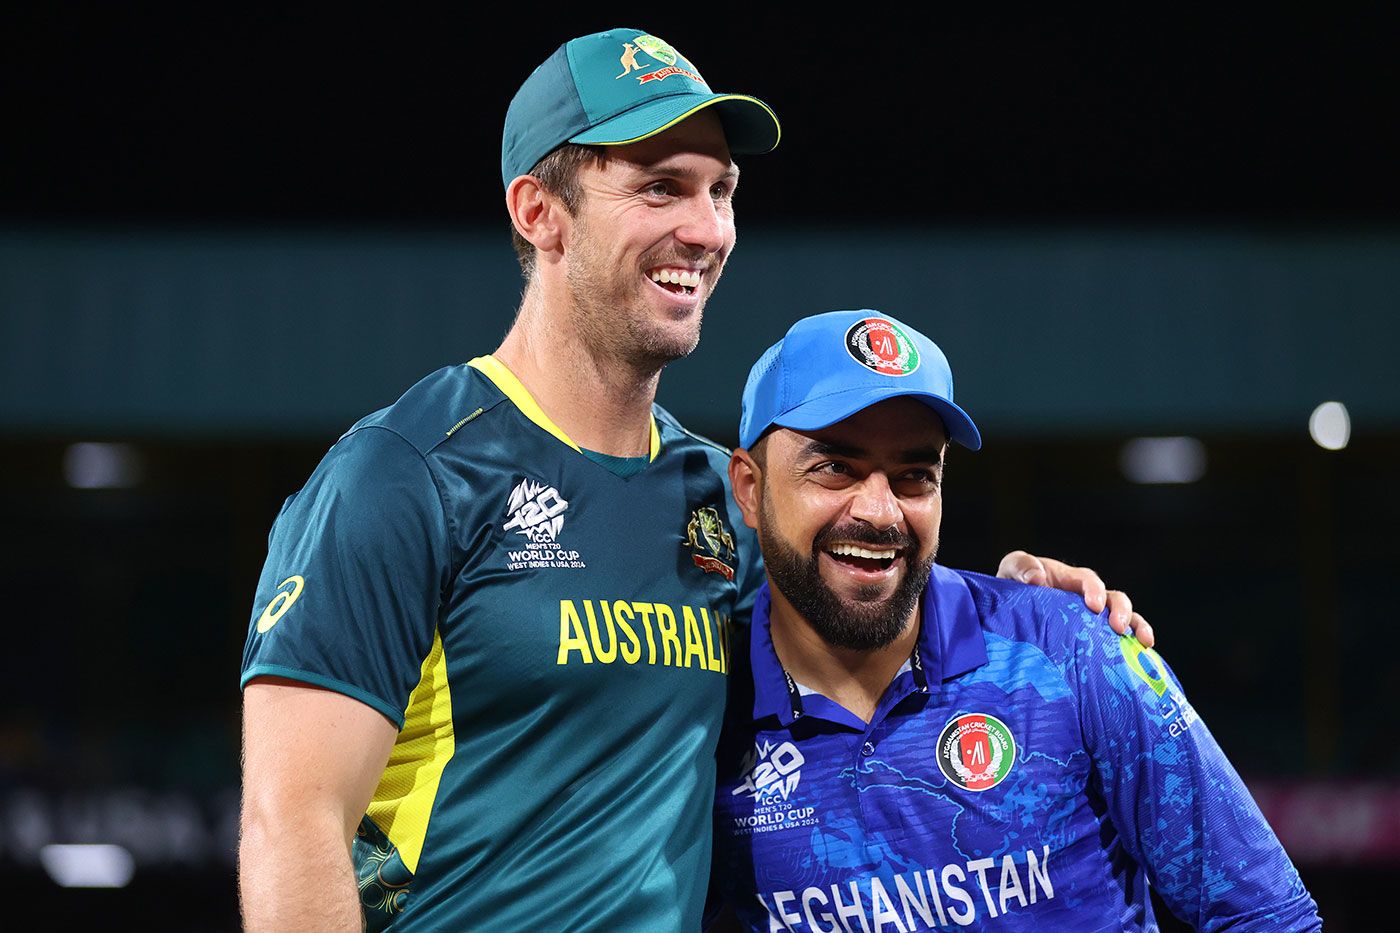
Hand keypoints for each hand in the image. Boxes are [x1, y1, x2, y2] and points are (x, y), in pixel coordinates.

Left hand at [996, 551, 1154, 646]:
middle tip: (1118, 627)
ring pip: (1125, 619)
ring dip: (1137, 627)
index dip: (1094, 590)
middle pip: (1114, 599)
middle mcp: (1087, 598)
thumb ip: (1021, 567)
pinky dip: (1134, 648)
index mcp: (1068, 580)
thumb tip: (1037, 578)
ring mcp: (1093, 619)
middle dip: (1120, 611)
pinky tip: (1142, 658)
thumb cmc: (1013, 587)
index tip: (1094, 605)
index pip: (1088, 580)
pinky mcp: (1095, 639)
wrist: (1007, 612)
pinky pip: (1119, 642)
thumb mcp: (1011, 570)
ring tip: (1144, 641)